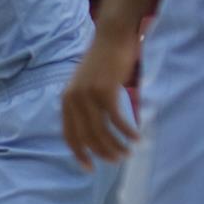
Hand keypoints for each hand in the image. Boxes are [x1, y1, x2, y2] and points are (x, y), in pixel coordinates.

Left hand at [61, 20, 141, 167]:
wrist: (112, 36)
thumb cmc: (104, 61)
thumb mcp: (86, 85)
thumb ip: (85, 105)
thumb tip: (94, 130)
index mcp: (66, 100)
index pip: (69, 135)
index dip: (79, 154)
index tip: (89, 168)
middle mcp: (73, 99)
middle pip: (87, 137)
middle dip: (102, 153)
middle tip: (116, 161)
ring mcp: (88, 95)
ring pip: (101, 131)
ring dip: (116, 146)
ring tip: (127, 153)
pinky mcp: (105, 91)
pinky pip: (117, 120)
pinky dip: (127, 131)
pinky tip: (137, 138)